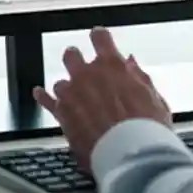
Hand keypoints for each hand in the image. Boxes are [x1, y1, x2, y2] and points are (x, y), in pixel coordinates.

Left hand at [32, 28, 172, 173]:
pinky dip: (42, 96)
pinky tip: (39, 93)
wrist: (130, 156)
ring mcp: (71, 94)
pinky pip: (46, 100)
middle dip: (76, 59)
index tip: (100, 39)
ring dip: (68, 87)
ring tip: (78, 98)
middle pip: (71, 55)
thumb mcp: (153, 98)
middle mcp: (87, 75)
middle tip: (83, 69)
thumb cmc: (147, 129)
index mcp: (112, 65)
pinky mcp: (61, 115)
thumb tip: (130, 63)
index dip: (100, 37)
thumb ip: (138, 77)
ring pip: (61, 82)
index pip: (100, 37)